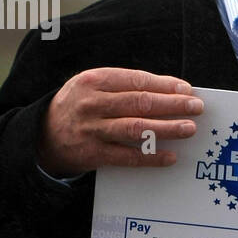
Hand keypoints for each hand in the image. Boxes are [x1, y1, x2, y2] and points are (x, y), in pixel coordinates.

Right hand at [37, 68, 203, 177]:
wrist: (41, 136)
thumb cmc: (79, 106)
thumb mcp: (93, 87)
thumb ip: (125, 86)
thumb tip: (169, 90)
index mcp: (94, 81)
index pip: (136, 80)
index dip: (165, 85)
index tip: (187, 89)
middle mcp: (92, 104)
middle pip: (140, 103)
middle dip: (172, 104)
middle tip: (196, 107)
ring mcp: (92, 130)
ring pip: (136, 128)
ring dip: (167, 128)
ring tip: (189, 128)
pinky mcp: (93, 154)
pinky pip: (127, 156)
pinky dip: (151, 157)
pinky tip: (170, 156)